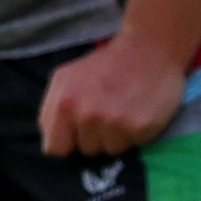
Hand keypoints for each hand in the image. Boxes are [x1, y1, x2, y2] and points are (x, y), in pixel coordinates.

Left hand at [36, 31, 187, 157]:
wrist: (149, 49)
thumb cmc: (103, 65)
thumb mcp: (65, 78)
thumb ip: (51, 111)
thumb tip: (51, 144)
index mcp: (65, 104)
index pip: (55, 149)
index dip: (67, 143)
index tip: (75, 135)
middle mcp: (88, 116)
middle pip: (86, 151)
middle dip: (93, 137)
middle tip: (105, 114)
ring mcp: (116, 124)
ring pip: (110, 150)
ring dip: (116, 137)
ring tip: (123, 113)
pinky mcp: (141, 128)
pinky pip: (134, 145)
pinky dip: (136, 134)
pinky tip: (138, 113)